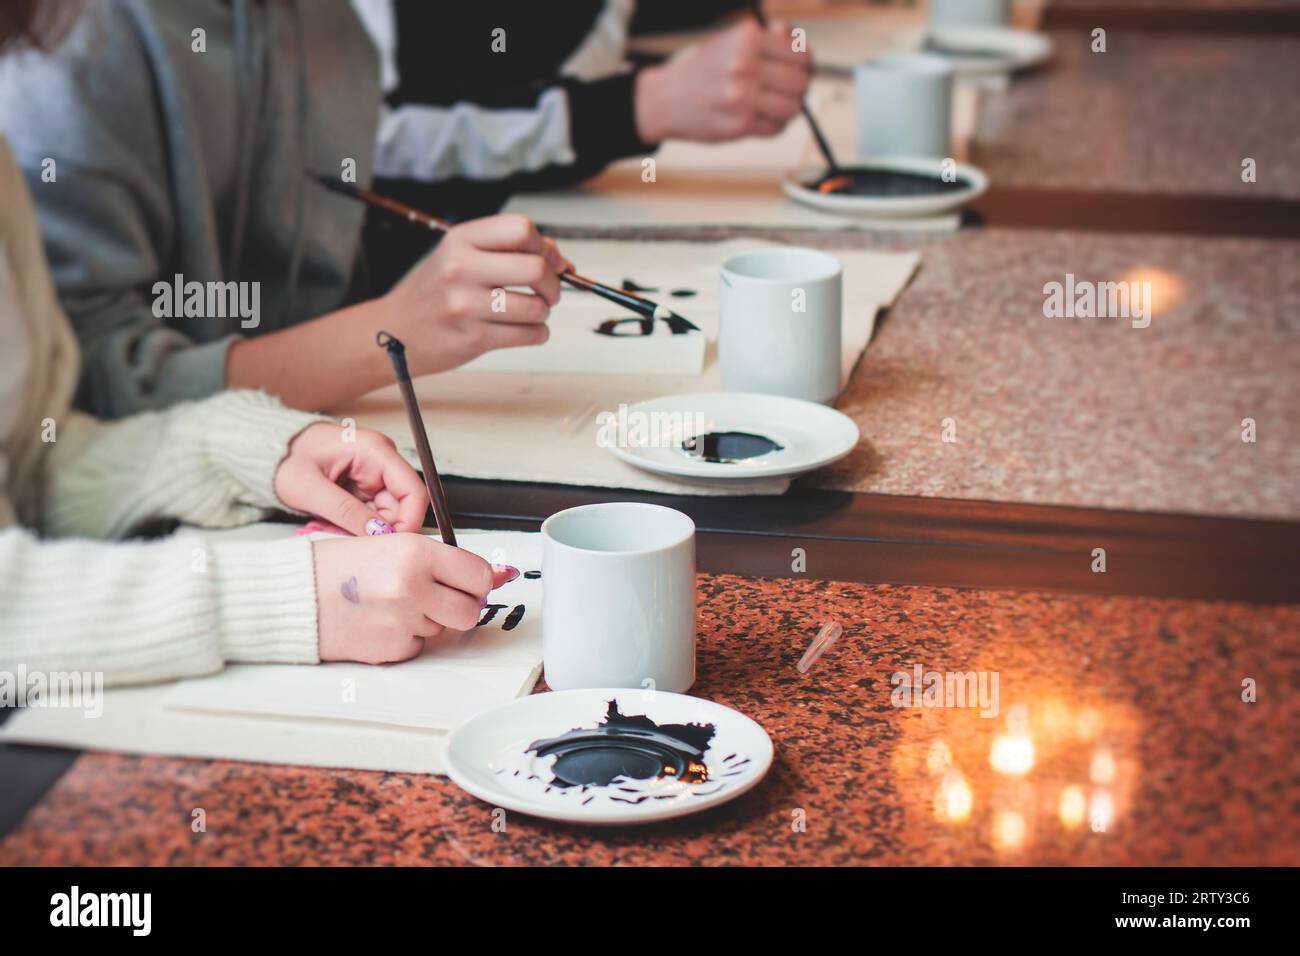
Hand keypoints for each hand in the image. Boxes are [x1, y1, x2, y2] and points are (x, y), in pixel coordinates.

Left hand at [274, 422, 427, 534]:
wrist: (272, 451)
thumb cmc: (287, 459)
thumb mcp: (310, 489)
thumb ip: (346, 512)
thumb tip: (378, 534)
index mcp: (375, 451)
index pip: (413, 490)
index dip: (409, 521)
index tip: (391, 545)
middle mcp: (382, 461)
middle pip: (402, 506)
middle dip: (379, 529)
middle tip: (347, 539)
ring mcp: (375, 474)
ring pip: (386, 515)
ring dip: (363, 529)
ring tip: (329, 527)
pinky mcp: (367, 487)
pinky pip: (372, 514)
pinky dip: (355, 525)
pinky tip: (332, 523)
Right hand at [312, 534, 516, 663]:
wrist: (290, 596)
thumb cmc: (335, 566)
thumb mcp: (391, 545)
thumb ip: (440, 561)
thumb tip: (497, 575)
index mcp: (415, 552)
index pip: (478, 574)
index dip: (478, 582)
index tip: (471, 584)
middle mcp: (412, 586)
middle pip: (469, 610)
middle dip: (458, 606)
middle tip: (434, 597)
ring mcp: (402, 621)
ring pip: (441, 628)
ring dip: (425, 620)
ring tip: (388, 603)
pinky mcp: (390, 649)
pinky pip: (416, 647)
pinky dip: (404, 638)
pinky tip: (377, 622)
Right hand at [378, 214, 573, 376]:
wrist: (393, 332)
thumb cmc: (434, 293)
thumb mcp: (460, 256)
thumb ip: (506, 250)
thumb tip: (561, 260)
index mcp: (460, 240)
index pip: (521, 229)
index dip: (546, 247)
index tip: (552, 262)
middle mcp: (461, 268)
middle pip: (535, 267)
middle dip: (553, 284)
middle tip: (548, 293)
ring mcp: (466, 305)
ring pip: (536, 307)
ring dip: (543, 312)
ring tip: (531, 313)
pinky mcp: (474, 338)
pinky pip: (529, 334)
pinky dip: (538, 334)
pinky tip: (526, 330)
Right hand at [634, 18, 811, 142]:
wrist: (667, 99)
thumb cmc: (706, 70)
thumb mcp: (732, 41)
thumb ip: (768, 39)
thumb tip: (795, 39)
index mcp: (748, 39)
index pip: (801, 55)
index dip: (806, 66)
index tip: (800, 71)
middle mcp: (745, 65)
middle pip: (801, 83)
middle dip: (798, 90)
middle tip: (787, 92)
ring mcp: (742, 97)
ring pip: (793, 108)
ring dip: (787, 110)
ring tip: (773, 106)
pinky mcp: (739, 125)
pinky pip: (776, 128)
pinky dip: (773, 126)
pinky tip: (758, 118)